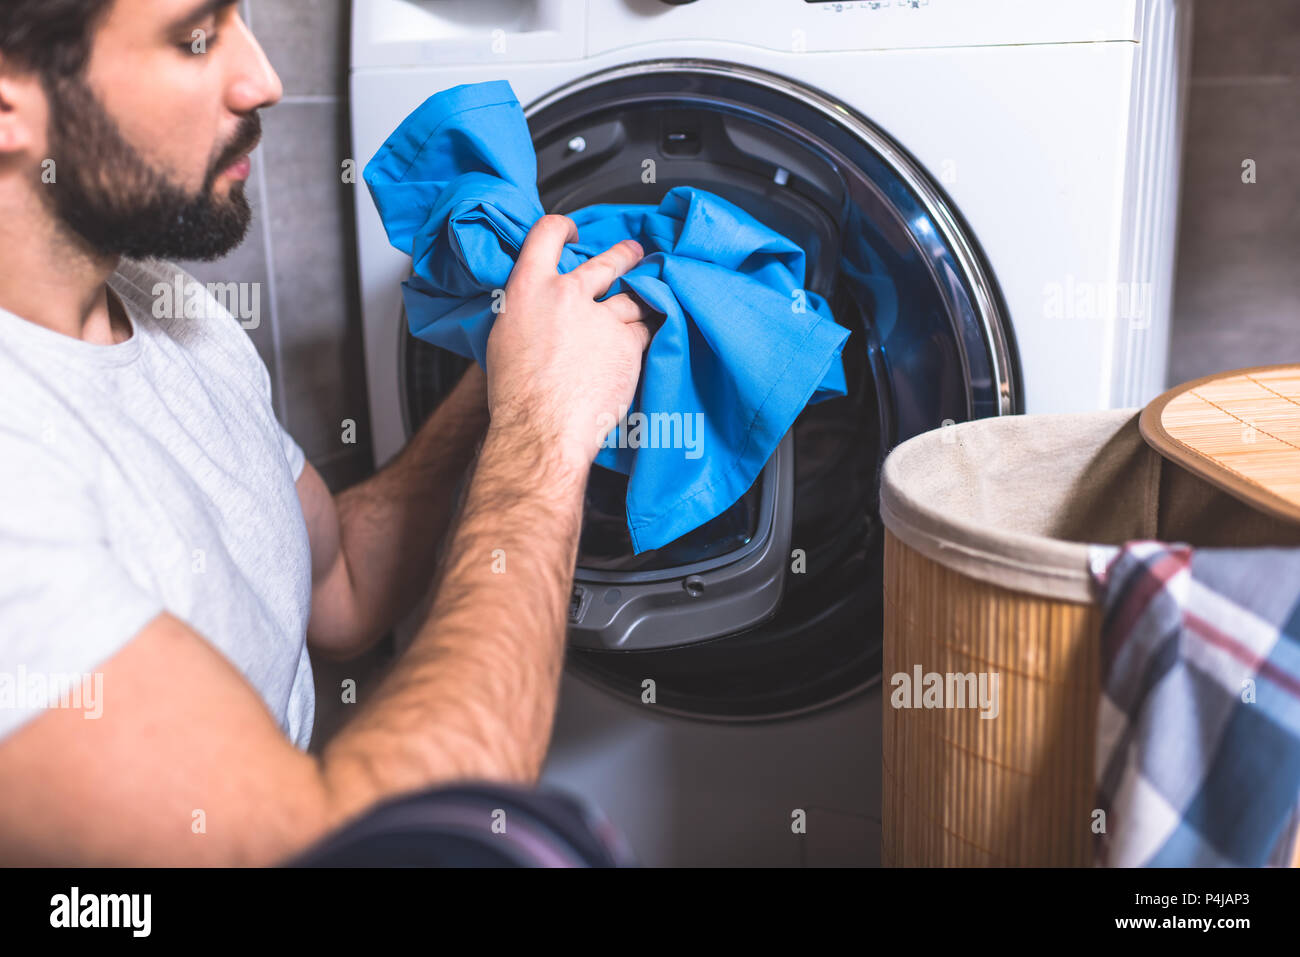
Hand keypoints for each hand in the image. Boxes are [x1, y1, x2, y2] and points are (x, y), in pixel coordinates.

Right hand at [485, 215, 651, 471]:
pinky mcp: (628, 343)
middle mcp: (567, 294)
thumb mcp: (504, 339)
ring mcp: (602, 317)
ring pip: (632, 297)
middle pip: (606, 261)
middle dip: (624, 254)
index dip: (563, 227)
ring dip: (642, 297)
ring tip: (650, 296)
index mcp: (529, 289)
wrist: (542, 429)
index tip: (572, 231)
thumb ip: (526, 313)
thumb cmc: (517, 396)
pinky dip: (647, 332)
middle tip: (633, 252)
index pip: (547, 234)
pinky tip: (649, 336)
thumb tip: (535, 310)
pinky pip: (645, 329)